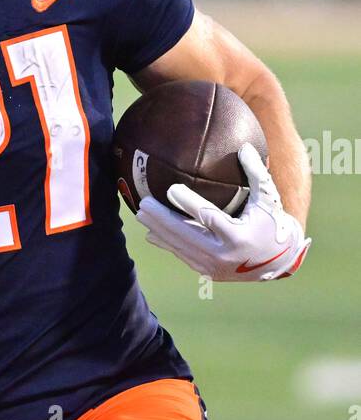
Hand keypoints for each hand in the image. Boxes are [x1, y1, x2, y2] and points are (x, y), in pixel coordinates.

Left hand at [135, 143, 310, 280]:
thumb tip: (244, 147)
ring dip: (159, 231)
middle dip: (162, 220)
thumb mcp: (268, 198)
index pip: (208, 217)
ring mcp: (213, 266)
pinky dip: (167, 244)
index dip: (188, 203)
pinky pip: (183, 255)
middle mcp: (223, 255)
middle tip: (144, 203)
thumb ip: (256, 173)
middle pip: (186, 235)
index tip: (170, 188)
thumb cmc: (273, 223)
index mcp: (238, 236)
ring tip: (141, 215)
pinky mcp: (207, 272)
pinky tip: (151, 233)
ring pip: (180, 246)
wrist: (278, 261)